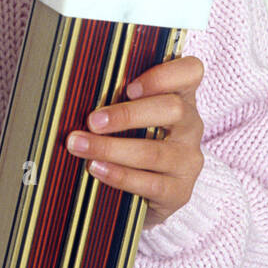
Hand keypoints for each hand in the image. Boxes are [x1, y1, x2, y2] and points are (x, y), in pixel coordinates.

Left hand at [65, 55, 204, 227]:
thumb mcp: (132, 116)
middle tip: (92, 121)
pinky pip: (150, 183)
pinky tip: (96, 168)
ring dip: (111, 148)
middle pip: (172, 109)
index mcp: (181, 96)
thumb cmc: (134, 141)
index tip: (130, 87)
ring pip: (154, 152)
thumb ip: (116, 98)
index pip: (190, 71)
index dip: (164, 75)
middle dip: (127, 115)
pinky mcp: (180, 191)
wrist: (149, 195)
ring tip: (79, 145)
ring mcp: (188, 159)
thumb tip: (76, 91)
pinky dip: (119, 175)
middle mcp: (191, 125)